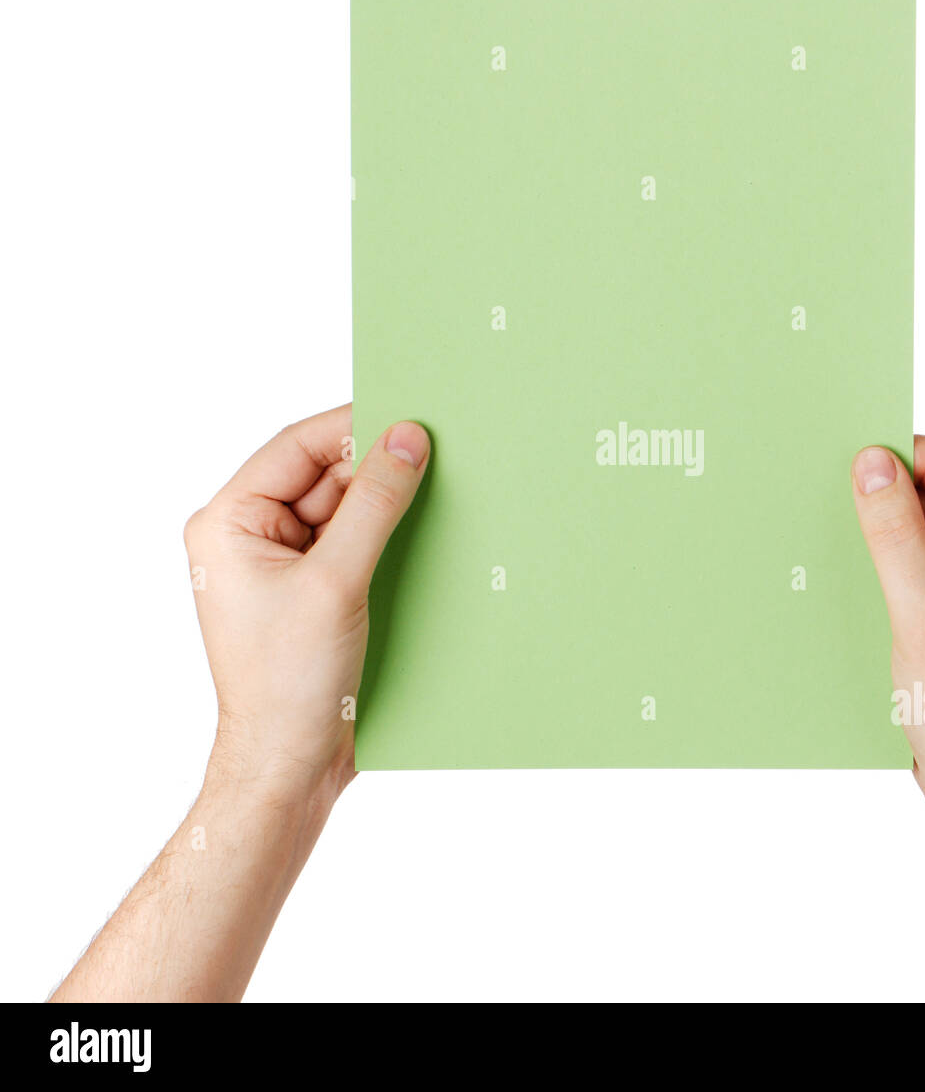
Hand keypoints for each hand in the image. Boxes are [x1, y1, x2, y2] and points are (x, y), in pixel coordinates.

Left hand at [183, 404, 429, 802]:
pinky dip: (388, 540)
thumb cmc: (289, 684)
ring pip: (345, 511)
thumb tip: (407, 440)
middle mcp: (248, 537)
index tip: (410, 418)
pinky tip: (425, 537)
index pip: (296, 448)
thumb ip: (374, 505)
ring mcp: (280, 566)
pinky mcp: (312, 592)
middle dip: (378, 469)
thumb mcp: (337, 582)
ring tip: (437, 496)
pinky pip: (354, 545)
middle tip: (437, 456)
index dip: (354, 428)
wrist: (289, 765)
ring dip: (389, 507)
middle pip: (324, 476)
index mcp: (228, 523)